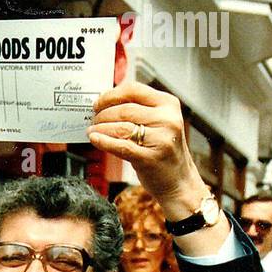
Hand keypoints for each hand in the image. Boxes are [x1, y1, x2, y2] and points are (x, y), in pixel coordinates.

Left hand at [88, 81, 202, 217]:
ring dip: (101, 128)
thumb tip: (107, 103)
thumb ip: (140, 110)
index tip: (98, 103)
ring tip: (92, 130)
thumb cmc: (163, 151)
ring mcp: (161, 139)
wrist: (179, 181)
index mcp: (168, 104)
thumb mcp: (159, 123)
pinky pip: (121, 147)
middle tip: (93, 120)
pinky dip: (104, 142)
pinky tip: (95, 139)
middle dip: (103, 114)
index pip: (134, 90)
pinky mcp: (150, 158)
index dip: (111, 95)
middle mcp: (167, 119)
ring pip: (121, 127)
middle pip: (125, 109)